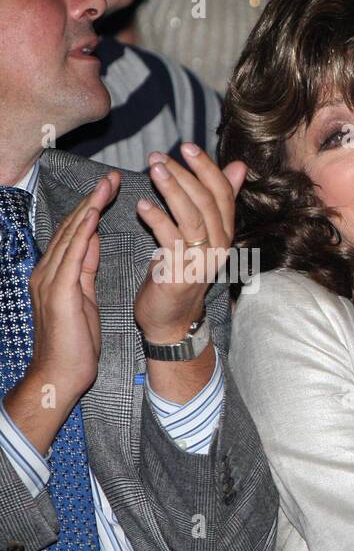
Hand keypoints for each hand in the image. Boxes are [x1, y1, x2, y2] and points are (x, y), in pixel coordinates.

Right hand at [24, 172, 119, 406]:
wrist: (60, 374)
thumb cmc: (75, 344)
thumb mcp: (84, 299)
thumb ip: (84, 270)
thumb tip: (91, 243)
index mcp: (56, 273)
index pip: (75, 234)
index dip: (91, 209)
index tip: (109, 189)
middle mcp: (47, 271)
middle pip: (72, 228)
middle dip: (91, 200)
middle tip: (109, 176)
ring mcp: (49, 280)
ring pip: (70, 235)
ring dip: (89, 208)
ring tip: (105, 185)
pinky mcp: (58, 292)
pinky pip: (71, 255)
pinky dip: (82, 233)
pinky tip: (93, 216)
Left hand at [134, 144, 246, 342]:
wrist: (170, 318)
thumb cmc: (180, 271)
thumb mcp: (200, 233)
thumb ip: (217, 201)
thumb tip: (238, 166)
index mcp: (224, 233)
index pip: (223, 194)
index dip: (207, 168)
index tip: (187, 146)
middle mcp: (219, 246)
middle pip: (207, 203)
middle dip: (184, 174)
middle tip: (158, 156)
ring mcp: (203, 261)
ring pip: (193, 218)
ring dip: (172, 190)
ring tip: (153, 169)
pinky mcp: (182, 274)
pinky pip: (172, 241)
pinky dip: (158, 220)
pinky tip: (142, 205)